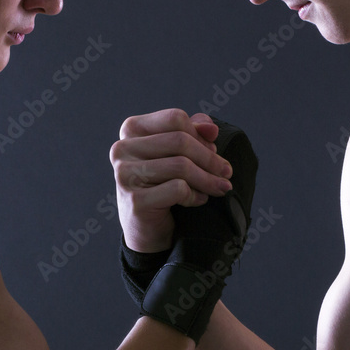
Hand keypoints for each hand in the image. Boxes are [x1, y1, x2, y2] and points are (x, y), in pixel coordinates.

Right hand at [110, 109, 233, 252]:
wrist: (146, 230)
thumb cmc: (162, 185)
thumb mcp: (177, 153)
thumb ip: (193, 132)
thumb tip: (212, 129)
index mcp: (131, 129)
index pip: (175, 119)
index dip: (200, 135)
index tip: (215, 151)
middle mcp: (122, 149)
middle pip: (180, 141)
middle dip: (210, 158)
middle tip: (227, 173)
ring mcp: (125, 175)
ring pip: (181, 165)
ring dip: (207, 179)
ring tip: (221, 188)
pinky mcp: (135, 200)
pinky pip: (178, 189)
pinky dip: (195, 195)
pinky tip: (198, 200)